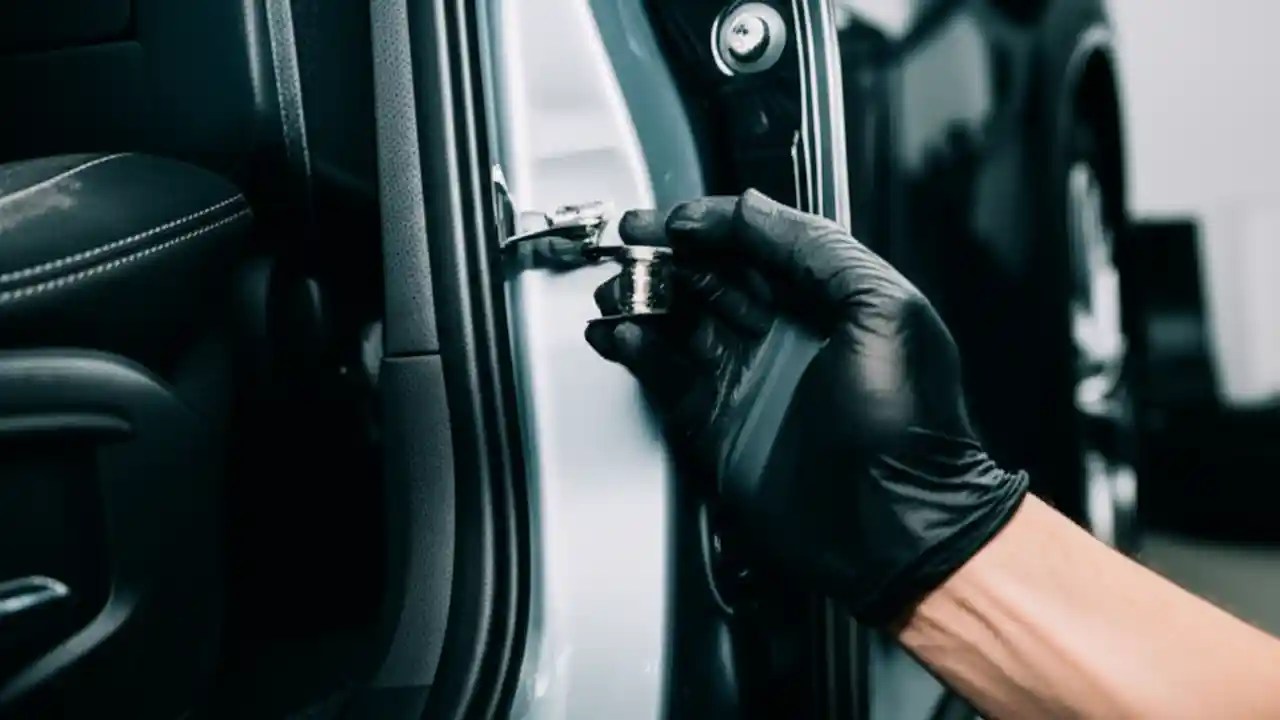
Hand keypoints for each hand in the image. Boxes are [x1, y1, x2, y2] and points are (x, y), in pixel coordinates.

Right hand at [584, 189, 1027, 624]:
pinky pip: (667, 378)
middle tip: (631, 249)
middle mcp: (785, 338)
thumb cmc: (909, 427)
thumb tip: (755, 207)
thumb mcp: (882, 310)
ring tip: (618, 294)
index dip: (712, 226)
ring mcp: (750, 381)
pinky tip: (621, 336)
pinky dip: (638, 352)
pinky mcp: (719, 426)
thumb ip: (818, 249)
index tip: (673, 221)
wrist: (894, 530)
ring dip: (644, 301)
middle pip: (711, 279)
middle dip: (666, 259)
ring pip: (681, 323)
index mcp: (828, 303)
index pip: (758, 245)